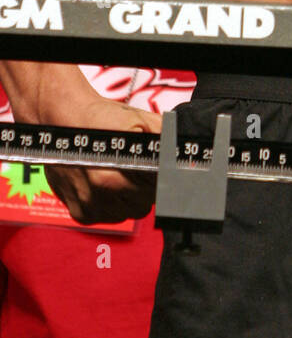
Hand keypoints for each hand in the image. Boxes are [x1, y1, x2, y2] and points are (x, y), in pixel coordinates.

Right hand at [43, 96, 161, 224]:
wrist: (61, 119)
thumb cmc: (99, 119)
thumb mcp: (137, 119)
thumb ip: (163, 135)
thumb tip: (183, 148)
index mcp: (116, 174)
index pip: (156, 189)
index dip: (161, 177)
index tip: (157, 167)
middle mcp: (101, 194)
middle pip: (144, 204)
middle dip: (147, 188)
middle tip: (138, 168)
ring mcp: (89, 206)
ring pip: (127, 213)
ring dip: (129, 198)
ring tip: (121, 174)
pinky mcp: (80, 213)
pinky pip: (108, 218)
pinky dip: (112, 205)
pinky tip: (107, 185)